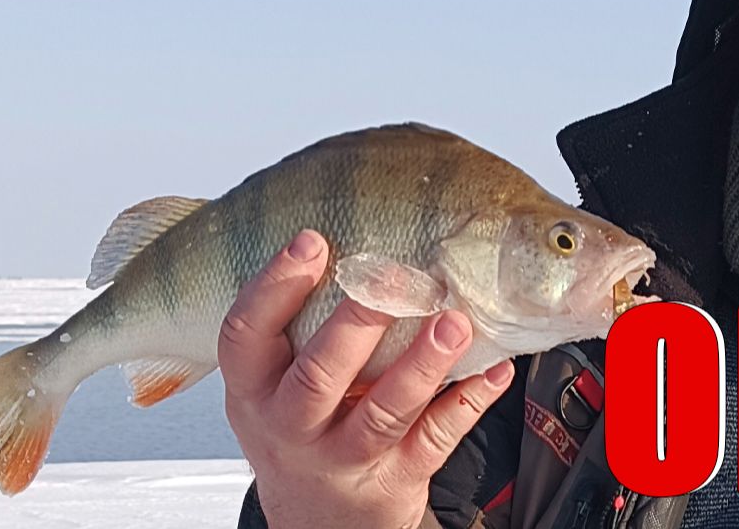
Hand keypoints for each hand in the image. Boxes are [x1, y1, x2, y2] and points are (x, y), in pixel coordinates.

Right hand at [218, 229, 513, 528]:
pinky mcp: (396, 478)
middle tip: (393, 278)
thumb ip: (298, 324)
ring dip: (422, 365)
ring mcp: (343, 457)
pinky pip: (436, 438)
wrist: (320, 520)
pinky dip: (469, 402)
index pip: (245, 336)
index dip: (274, 287)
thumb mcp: (274, 383)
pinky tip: (494, 370)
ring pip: (384, 412)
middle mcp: (291, 426)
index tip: (313, 241)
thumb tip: (349, 237)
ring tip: (454, 321)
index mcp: (255, 389)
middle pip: (318, 377)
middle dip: (357, 325)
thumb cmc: (303, 427)